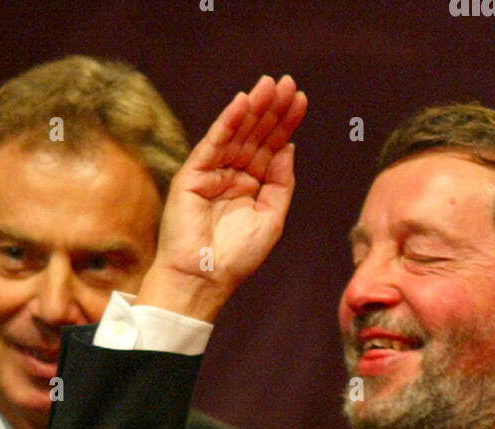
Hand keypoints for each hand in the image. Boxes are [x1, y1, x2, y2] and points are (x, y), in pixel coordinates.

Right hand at [137, 73, 306, 322]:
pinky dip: (227, 122)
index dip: (285, 124)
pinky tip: (242, 103)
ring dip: (253, 109)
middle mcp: (232, 176)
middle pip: (255, 136)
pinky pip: (213, 143)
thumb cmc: (237, 258)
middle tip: (288, 83)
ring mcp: (212, 173)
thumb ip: (281, 183)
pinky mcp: (193, 175)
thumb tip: (289, 148)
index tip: (301, 100)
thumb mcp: (271, 219)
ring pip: (236, 134)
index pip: (271, 148)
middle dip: (272, 110)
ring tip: (270, 86)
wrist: (204, 279)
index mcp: (251, 187)